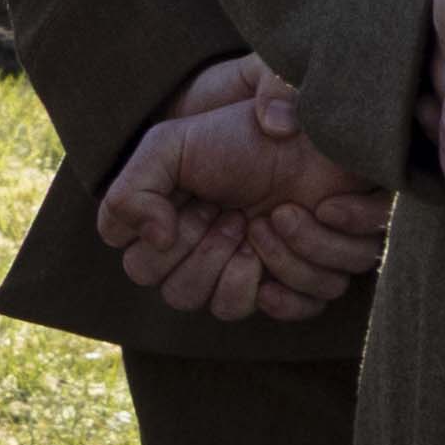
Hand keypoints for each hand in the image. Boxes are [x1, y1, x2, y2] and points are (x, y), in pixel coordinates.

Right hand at [103, 51, 389, 326]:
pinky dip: (299, 272)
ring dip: (255, 257)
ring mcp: (252, 273)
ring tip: (277, 216)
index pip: (141, 268)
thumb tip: (156, 239)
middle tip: (235, 213)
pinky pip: (294, 309)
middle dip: (210, 250)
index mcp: (168, 232)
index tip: (201, 200)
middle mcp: (204, 260)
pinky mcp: (302, 280)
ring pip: (228, 309)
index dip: (170, 239)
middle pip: (180, 296)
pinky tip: (297, 239)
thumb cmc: (241, 137)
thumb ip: (131, 192)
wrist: (313, 135)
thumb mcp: (169, 146)